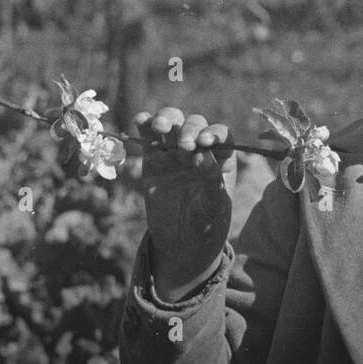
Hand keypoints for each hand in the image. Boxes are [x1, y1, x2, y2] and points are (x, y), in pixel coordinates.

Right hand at [135, 107, 235, 300]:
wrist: (182, 244)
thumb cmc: (207, 225)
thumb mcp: (214, 206)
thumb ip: (211, 180)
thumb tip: (203, 155)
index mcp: (223, 159)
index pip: (222, 135)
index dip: (215, 133)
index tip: (206, 142)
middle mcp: (200, 150)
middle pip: (196, 125)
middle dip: (189, 130)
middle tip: (184, 146)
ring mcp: (175, 153)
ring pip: (172, 123)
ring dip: (166, 119)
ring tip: (158, 128)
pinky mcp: (153, 159)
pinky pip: (149, 137)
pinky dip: (144, 125)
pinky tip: (140, 120)